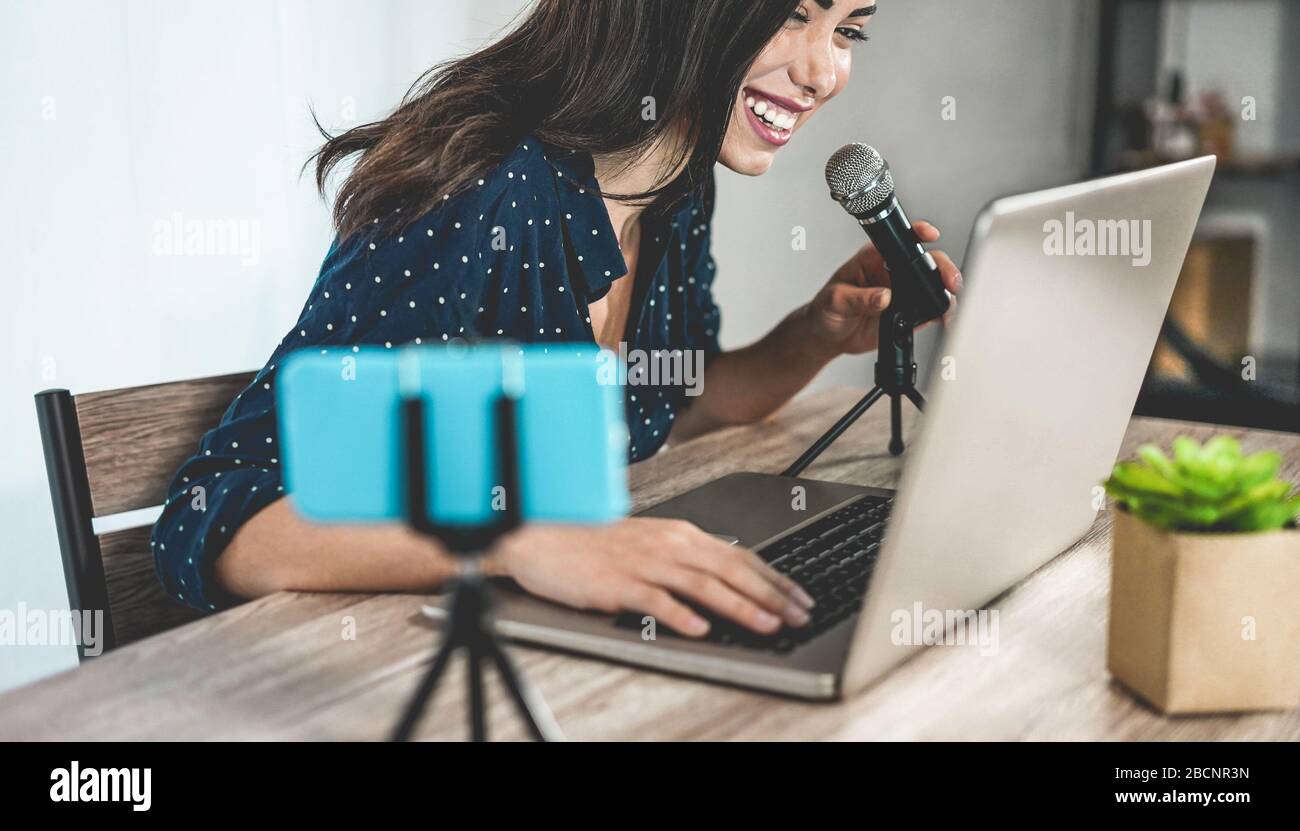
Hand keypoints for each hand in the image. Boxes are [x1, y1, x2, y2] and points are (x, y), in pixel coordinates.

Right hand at [485, 517, 815, 636]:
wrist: (542, 539)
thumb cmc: (593, 543)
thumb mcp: (648, 542)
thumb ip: (685, 556)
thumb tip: (725, 574)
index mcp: (679, 533)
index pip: (738, 556)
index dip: (773, 578)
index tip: (798, 597)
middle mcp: (668, 544)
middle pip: (730, 569)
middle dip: (770, 594)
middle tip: (797, 615)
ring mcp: (644, 562)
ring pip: (703, 584)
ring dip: (739, 606)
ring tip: (765, 624)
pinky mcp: (619, 582)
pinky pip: (656, 600)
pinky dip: (681, 615)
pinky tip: (701, 629)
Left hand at [804, 220, 961, 355]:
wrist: (827, 337)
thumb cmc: (826, 311)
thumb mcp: (836, 301)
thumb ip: (859, 298)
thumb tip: (883, 297)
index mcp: (874, 258)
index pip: (899, 240)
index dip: (918, 233)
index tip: (930, 235)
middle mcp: (892, 272)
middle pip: (926, 262)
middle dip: (942, 268)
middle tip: (948, 280)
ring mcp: (902, 293)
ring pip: (932, 286)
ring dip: (944, 293)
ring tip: (946, 304)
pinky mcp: (908, 313)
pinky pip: (929, 311)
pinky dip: (939, 314)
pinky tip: (940, 318)